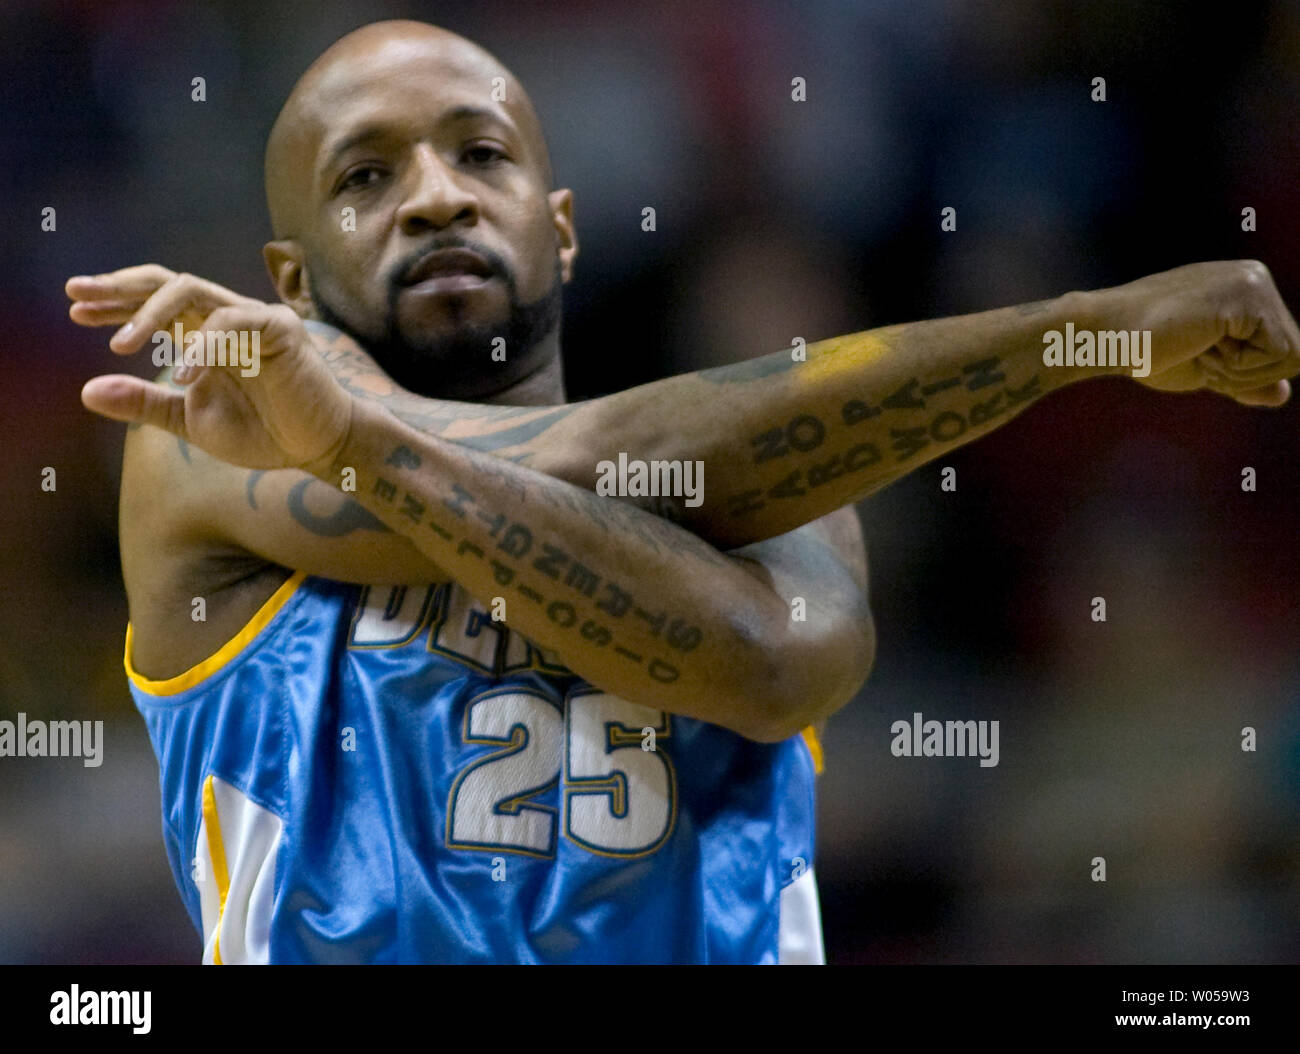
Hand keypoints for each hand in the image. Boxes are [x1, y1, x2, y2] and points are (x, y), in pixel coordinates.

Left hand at [70, 265, 352, 471]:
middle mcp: (225, 317)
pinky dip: (203, 347)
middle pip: (165, 283)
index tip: (74, 310)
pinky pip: (231, 324)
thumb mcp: (190, 420)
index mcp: (204, 333)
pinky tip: (181, 373)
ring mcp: (253, 318)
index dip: (115, 301)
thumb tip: (86, 390)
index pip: (154, 300)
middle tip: (77, 294)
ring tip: (120, 342)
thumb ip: (144, 403)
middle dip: (119, 287)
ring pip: (192, 290)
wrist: (319, 448)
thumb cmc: (264, 433)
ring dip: (151, 312)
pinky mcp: (280, 330)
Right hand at [1101, 260, 1298, 406]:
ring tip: (1198, 349)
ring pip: (1293, 355)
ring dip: (1241, 372)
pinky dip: (1239, 366)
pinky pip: (1278, 354)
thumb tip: (1283, 394)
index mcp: (1244, 289)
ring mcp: (1254, 283)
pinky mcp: (1248, 295)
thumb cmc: (1143, 352)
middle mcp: (1254, 277)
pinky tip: (1201, 345)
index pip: (1280, 348)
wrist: (1106, 338)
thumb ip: (1244, 377)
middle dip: (1246, 374)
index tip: (1198, 357)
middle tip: (1198, 355)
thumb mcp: (1204, 370)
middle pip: (1295, 352)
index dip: (1244, 373)